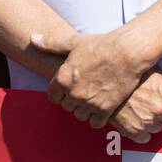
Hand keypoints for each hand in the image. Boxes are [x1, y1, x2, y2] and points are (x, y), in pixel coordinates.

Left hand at [32, 30, 151, 127]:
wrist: (128, 52)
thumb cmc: (102, 45)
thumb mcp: (74, 42)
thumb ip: (51, 43)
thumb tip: (33, 38)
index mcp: (63, 78)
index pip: (53, 96)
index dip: (60, 92)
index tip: (69, 87)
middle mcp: (73, 93)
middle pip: (66, 106)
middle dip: (73, 100)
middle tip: (85, 90)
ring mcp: (89, 102)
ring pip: (80, 115)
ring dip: (84, 109)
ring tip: (93, 99)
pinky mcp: (105, 109)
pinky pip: (95, 123)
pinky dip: (97, 118)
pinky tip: (102, 108)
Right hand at [110, 70, 161, 144]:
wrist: (103, 84)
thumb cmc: (127, 74)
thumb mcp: (150, 71)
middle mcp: (161, 107)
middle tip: (148, 101)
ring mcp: (149, 121)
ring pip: (159, 127)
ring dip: (152, 120)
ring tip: (138, 108)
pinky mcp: (136, 131)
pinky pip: (146, 137)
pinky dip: (142, 131)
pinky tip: (133, 119)